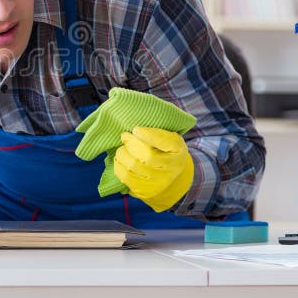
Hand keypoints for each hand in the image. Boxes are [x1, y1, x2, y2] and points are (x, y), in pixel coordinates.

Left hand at [74, 87, 195, 196]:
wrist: (175, 182)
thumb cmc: (167, 152)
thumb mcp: (171, 138)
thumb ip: (157, 127)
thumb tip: (130, 105)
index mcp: (178, 150)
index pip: (165, 141)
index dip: (148, 135)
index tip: (136, 129)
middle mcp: (171, 169)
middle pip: (146, 156)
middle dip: (130, 143)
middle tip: (124, 136)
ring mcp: (158, 183)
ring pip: (133, 167)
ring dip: (122, 154)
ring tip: (122, 149)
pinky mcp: (145, 192)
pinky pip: (125, 179)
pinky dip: (118, 167)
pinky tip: (120, 160)